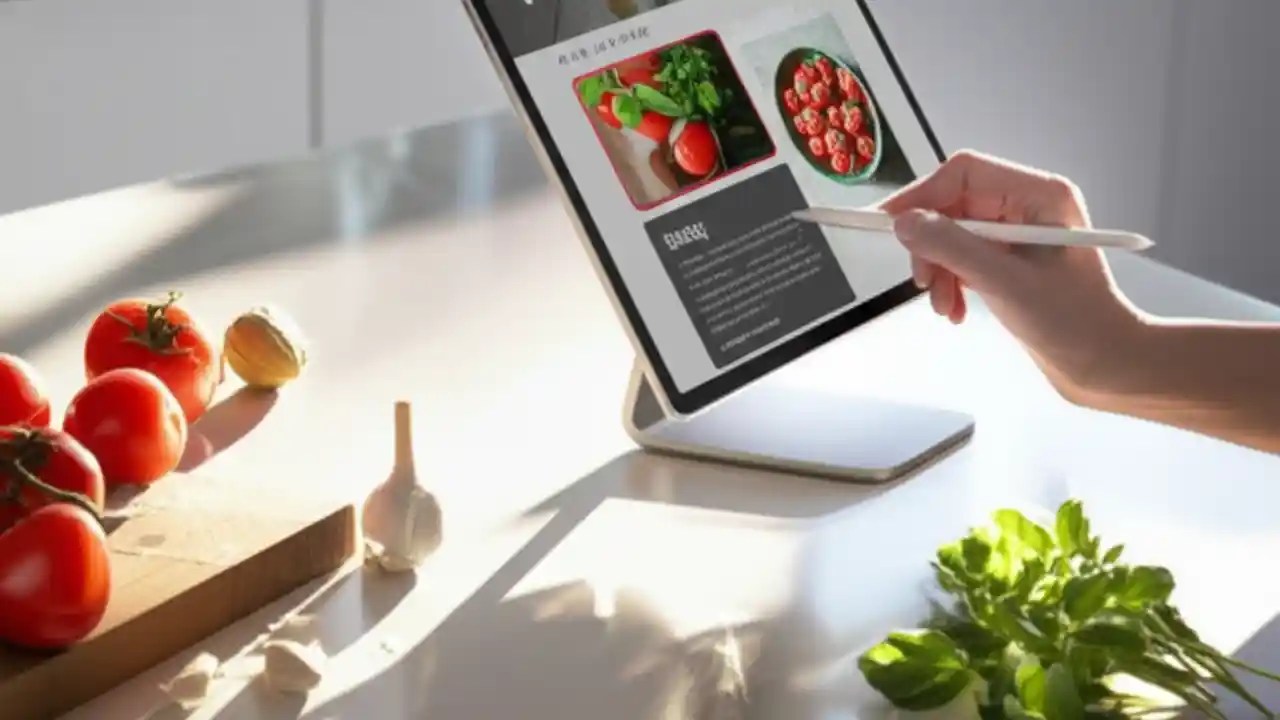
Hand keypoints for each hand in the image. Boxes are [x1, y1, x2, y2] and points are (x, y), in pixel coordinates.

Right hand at [878, 150, 1144, 400]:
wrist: (1105, 364)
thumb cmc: (1075, 322)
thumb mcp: (1006, 283)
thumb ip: (952, 248)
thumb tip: (904, 223)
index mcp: (1040, 195)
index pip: (964, 173)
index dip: (922, 195)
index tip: (888, 221)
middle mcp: (1028, 207)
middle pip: (953, 206)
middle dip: (932, 245)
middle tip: (924, 282)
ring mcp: (1017, 234)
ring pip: (951, 235)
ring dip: (939, 271)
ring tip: (945, 307)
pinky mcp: (1008, 261)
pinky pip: (961, 258)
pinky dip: (950, 283)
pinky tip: (956, 310)